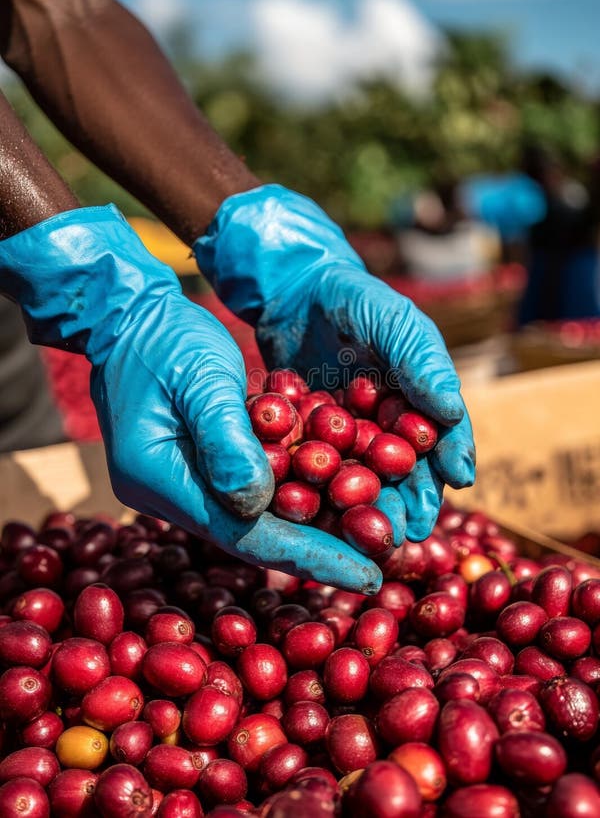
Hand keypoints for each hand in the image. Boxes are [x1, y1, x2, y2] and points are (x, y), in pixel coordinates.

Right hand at [0, 204, 381, 591]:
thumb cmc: (163, 338)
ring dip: (309, 527)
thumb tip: (258, 502)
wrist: (125, 317)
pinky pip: (248, 491)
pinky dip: (292, 495)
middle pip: (251, 534)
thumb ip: (228, 439)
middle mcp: (167, 493)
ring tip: (367, 538)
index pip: (244, 533)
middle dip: (317, 550)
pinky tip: (335, 498)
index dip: (308, 556)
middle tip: (380, 567)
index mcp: (160, 478)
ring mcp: (179, 482)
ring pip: (253, 517)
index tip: (366, 575)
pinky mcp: (195, 466)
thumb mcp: (201, 378)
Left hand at [195, 185, 475, 541]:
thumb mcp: (393, 322)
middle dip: (407, 501)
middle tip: (408, 531)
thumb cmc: (352, 298)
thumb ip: (422, 363)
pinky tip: (316, 516)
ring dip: (366, 508)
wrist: (290, 289)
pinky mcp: (305, 441)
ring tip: (369, 535)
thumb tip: (452, 416)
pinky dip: (316, 493)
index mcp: (416, 399)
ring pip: (360, 479)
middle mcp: (385, 424)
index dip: (449, 459)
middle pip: (402, 471)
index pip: (440, 437)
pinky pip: (314, 471)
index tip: (456, 484)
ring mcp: (346, 436)